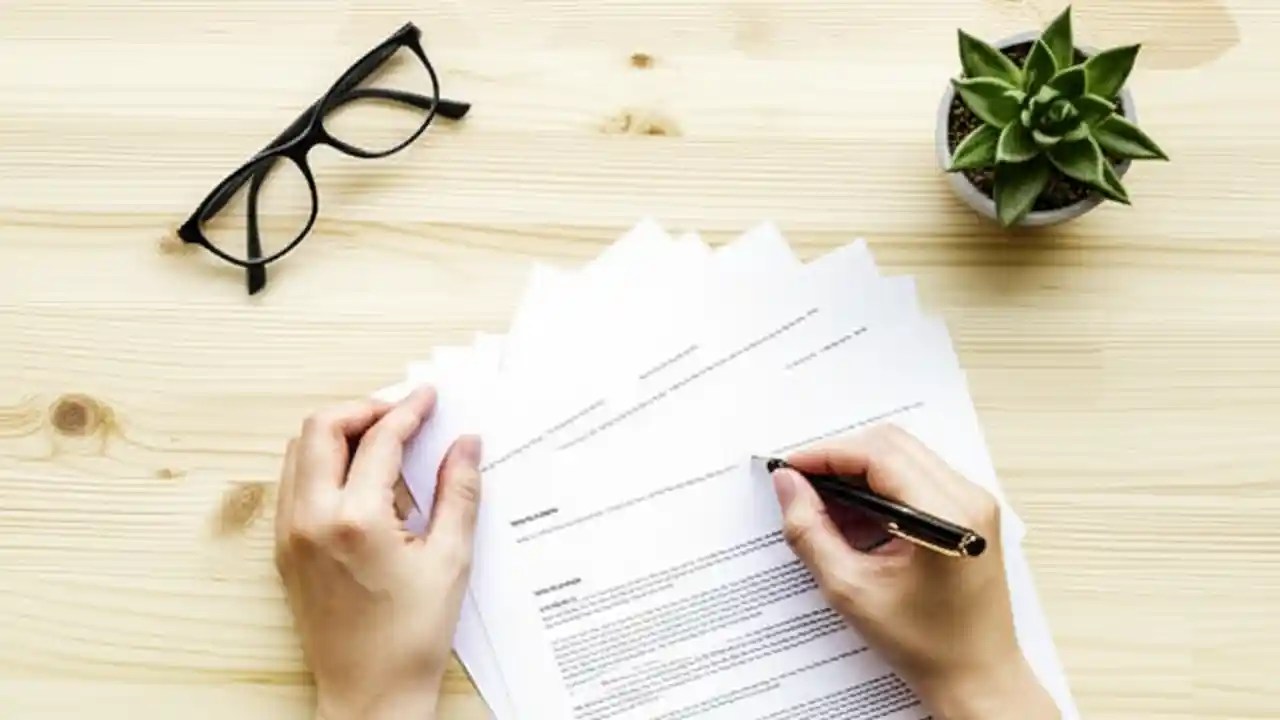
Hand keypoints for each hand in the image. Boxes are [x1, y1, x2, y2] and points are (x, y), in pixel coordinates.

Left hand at [274, 388, 481, 719]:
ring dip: (338, 433)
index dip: (408, 410)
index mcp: (355, 520)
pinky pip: (293, 483)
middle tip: (402, 414)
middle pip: (321, 428)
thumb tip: (466, 443)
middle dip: (364, 410)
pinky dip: (322, 463)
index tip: (428, 398)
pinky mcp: (283, 550)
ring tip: (382, 441)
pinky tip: (359, 477)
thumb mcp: (450, 558)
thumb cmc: (412, 636)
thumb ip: (459, 491)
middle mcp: (311, 520)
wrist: (371, 694)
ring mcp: (290, 534)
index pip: (378, 440)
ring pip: (298, 451)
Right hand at [771, 425, 1057, 719]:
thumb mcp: (851, 589)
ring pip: (903, 456)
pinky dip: (880, 488)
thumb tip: (787, 485)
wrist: (976, 676)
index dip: (826, 454)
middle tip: (802, 485)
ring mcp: (973, 503)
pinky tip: (856, 522)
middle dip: (840, 458)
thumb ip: (811, 531)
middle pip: (891, 444)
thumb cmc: (926, 644)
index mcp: (946, 515)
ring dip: (859, 473)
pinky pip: (916, 477)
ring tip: (826, 510)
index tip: (790, 468)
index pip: (877, 455)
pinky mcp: (969, 512)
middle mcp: (968, 498)